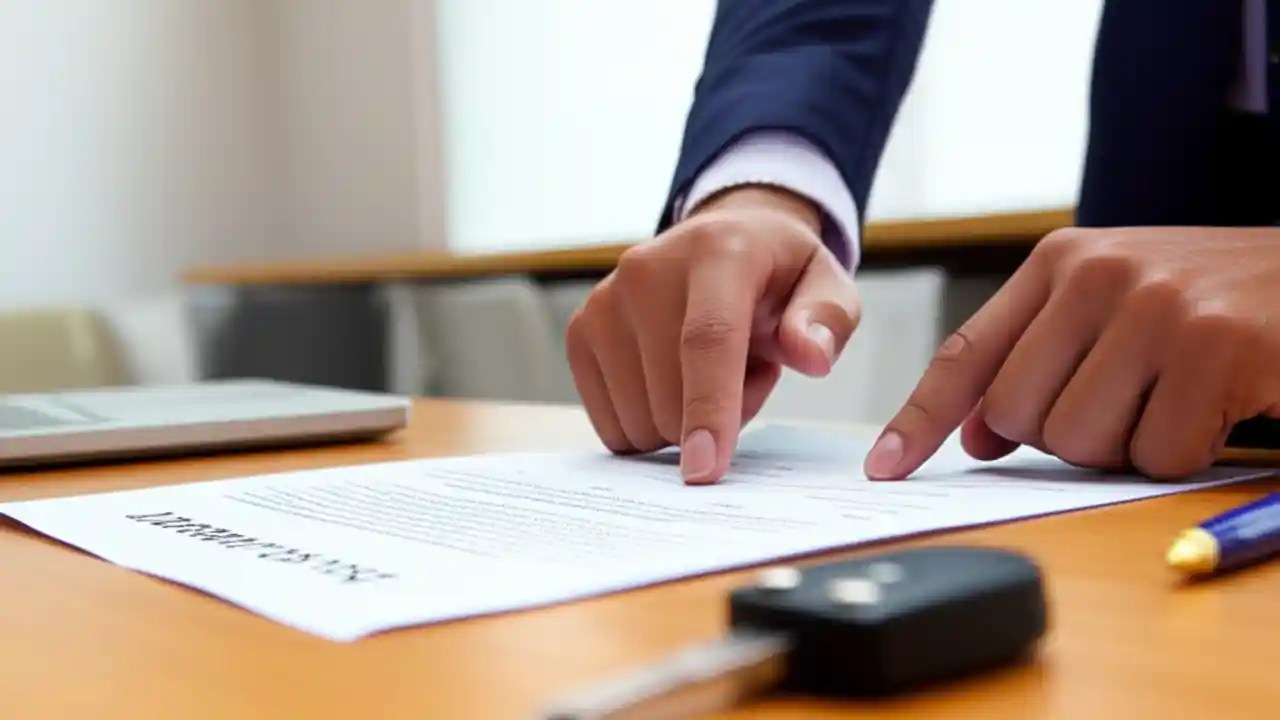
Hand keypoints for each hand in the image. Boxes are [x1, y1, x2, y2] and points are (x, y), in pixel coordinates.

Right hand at [566, 186, 860, 483]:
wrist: (721, 242)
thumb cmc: (778, 277)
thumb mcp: (826, 286)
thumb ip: (828, 319)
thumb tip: (812, 355)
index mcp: (717, 252)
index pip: (707, 339)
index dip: (709, 409)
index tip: (705, 470)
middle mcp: (647, 270)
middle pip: (670, 397)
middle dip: (719, 418)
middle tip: (747, 371)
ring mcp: (605, 302)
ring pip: (640, 421)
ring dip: (683, 421)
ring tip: (709, 369)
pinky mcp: (581, 332)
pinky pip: (614, 425)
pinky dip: (649, 423)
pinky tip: (671, 377)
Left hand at [867, 226, 1279, 480]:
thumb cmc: (1212, 300)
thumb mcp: (1116, 308)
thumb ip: (1041, 359)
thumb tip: (979, 437)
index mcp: (1062, 262)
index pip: (966, 354)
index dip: (918, 419)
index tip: (884, 470)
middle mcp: (1099, 275)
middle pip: (1017, 415)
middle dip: (1064, 436)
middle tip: (1127, 403)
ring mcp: (1158, 308)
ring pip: (1080, 442)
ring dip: (1127, 447)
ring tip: (1175, 397)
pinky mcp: (1218, 347)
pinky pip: (1158, 455)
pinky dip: (1186, 453)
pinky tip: (1218, 406)